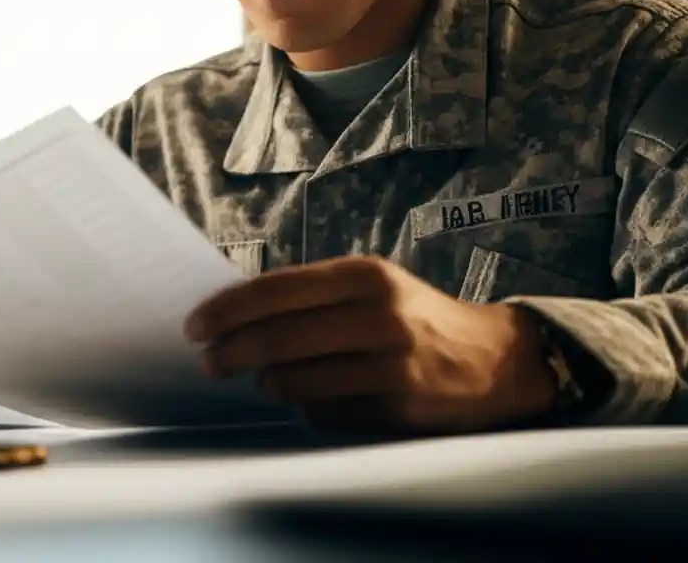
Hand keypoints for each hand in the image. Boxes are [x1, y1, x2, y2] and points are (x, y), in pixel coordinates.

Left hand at [185, 256, 556, 433]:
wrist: (493, 360)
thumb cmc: (415, 317)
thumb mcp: (372, 286)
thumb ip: (312, 294)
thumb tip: (235, 312)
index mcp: (366, 276)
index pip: (276, 290)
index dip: (227, 310)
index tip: (195, 326)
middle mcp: (379, 317)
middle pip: (278, 338)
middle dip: (230, 352)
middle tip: (207, 362)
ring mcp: (390, 366)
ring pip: (296, 381)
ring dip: (267, 382)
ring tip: (260, 380)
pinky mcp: (396, 409)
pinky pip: (325, 412)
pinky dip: (306, 406)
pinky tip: (307, 396)